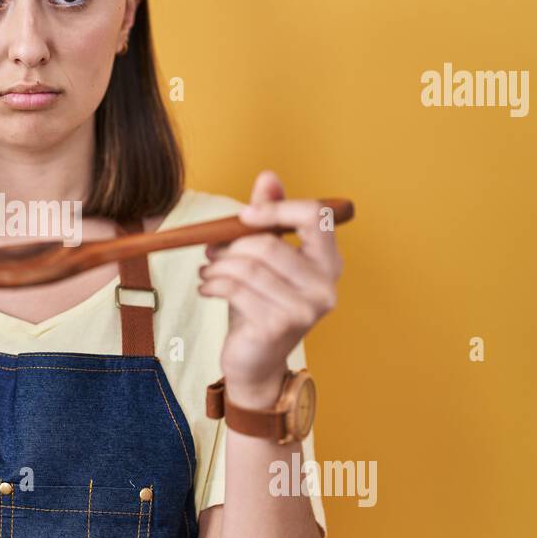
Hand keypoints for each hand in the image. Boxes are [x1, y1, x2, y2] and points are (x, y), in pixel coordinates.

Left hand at [197, 170, 343, 408]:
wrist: (256, 361)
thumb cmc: (261, 303)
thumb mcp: (266, 258)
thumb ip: (270, 216)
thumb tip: (268, 176)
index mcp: (329, 262)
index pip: (314, 216)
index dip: (276, 208)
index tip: (244, 214)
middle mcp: (326, 286)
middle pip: (270, 244)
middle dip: (232, 244)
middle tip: (212, 250)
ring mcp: (305, 309)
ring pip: (249, 267)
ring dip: (218, 266)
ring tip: (207, 271)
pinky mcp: (279, 326)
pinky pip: (237, 290)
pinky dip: (214, 284)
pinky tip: (207, 288)